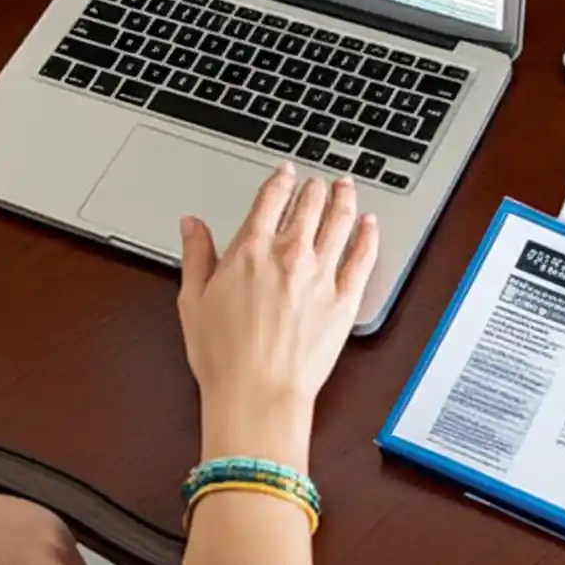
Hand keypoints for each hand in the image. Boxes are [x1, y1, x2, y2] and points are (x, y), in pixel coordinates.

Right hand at [177, 162, 379, 471]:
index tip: (286, 171)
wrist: (258, 393)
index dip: (280, 179)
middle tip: (317, 182)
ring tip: (346, 187)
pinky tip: (371, 224)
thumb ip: (196, 255)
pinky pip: (363, 257)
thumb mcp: (193, 300)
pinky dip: (369, 235)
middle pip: (308, 205)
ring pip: (340, 222)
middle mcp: (290, 254)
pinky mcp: (344, 300)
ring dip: (343, 199)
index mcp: (251, 250)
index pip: (271, 199)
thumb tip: (192, 224)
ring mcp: (321, 275)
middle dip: (313, 188)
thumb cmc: (223, 356)